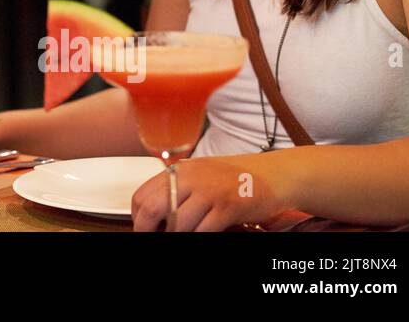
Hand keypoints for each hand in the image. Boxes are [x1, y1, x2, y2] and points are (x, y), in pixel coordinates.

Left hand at [130, 156, 290, 231]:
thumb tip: (153, 213)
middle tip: (153, 238)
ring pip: (177, 224)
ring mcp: (209, 192)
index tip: (142, 228)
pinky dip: (198, 237)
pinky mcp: (227, 207)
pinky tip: (201, 235)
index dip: (137, 217)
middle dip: (147, 229)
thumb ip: (176, 189)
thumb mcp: (198, 176)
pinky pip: (202, 230)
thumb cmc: (233, 178)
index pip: (142, 195)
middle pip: (152, 208)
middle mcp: (190, 178)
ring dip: (177, 235)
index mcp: (178, 171)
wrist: (271, 175)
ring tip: (182, 236)